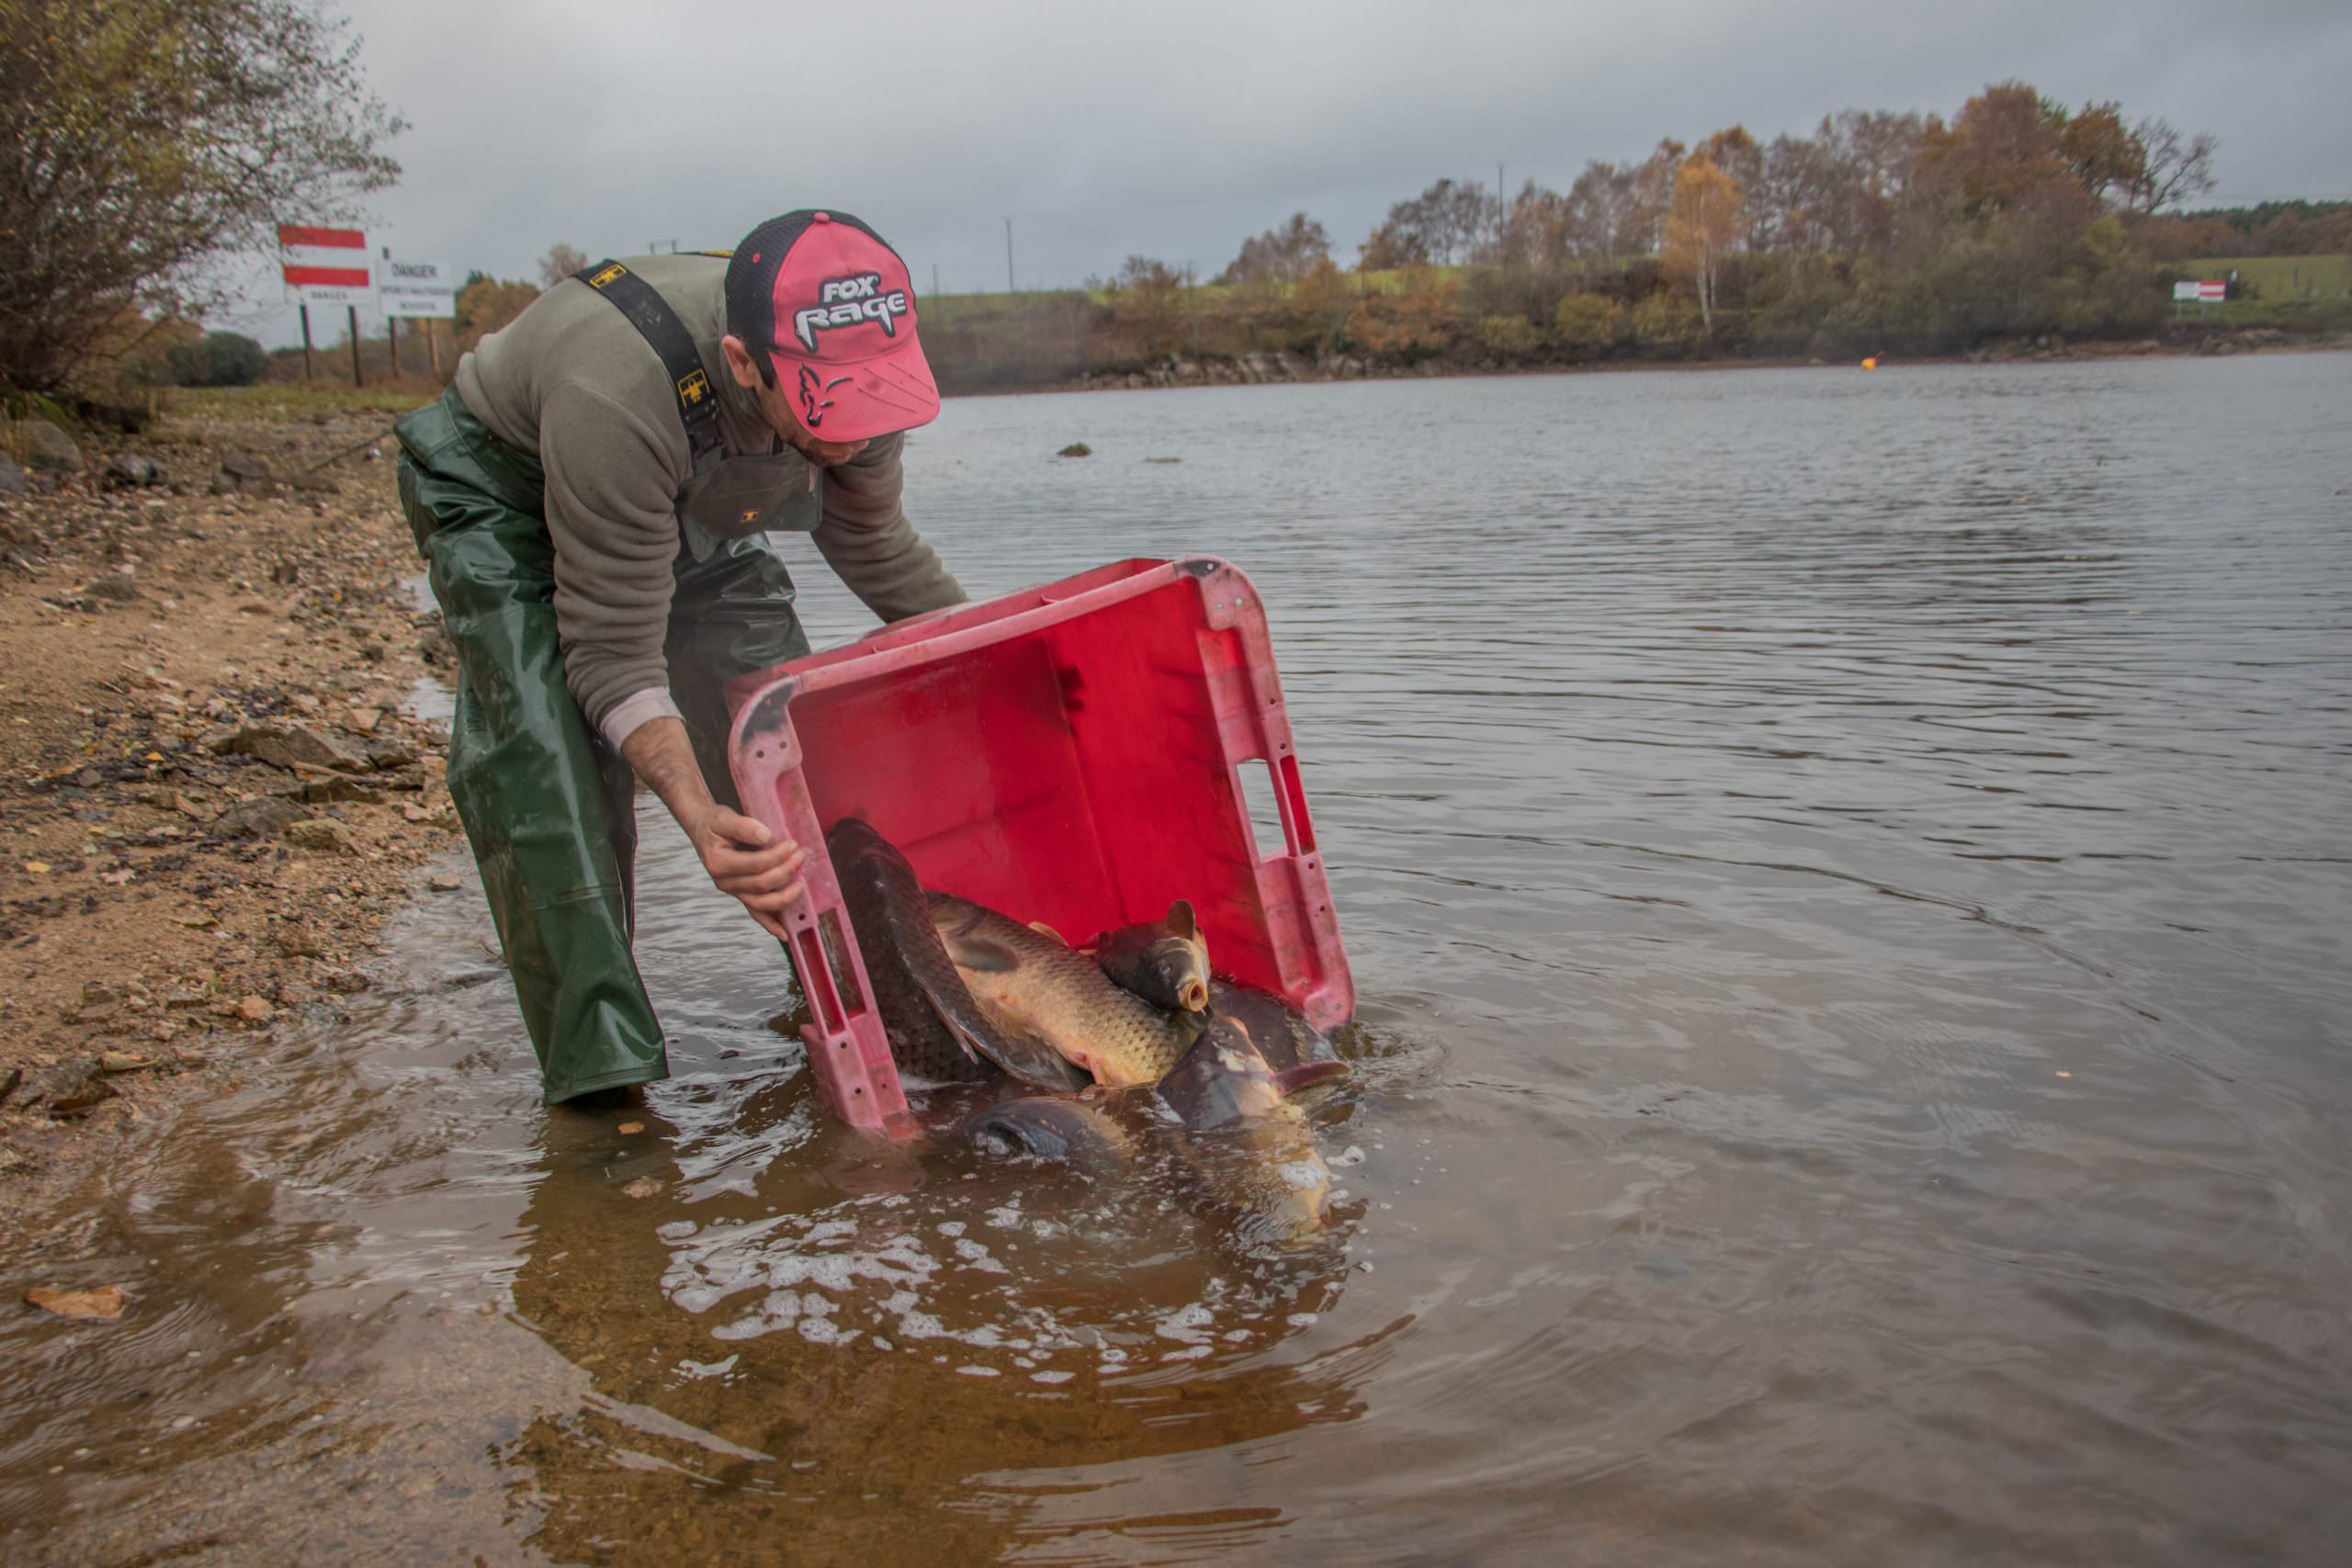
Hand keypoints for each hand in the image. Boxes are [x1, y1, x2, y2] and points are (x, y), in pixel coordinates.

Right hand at [689, 805, 806, 938]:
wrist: (703, 830)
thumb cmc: (714, 824)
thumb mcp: (724, 818)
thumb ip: (744, 826)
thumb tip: (766, 835)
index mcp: (718, 864)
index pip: (755, 864)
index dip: (777, 856)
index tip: (792, 844)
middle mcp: (724, 882)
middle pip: (761, 884)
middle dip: (785, 871)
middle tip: (801, 855)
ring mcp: (733, 892)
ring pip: (761, 904)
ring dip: (784, 897)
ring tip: (801, 885)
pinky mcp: (741, 895)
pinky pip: (756, 913)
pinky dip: (770, 925)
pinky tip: (785, 934)